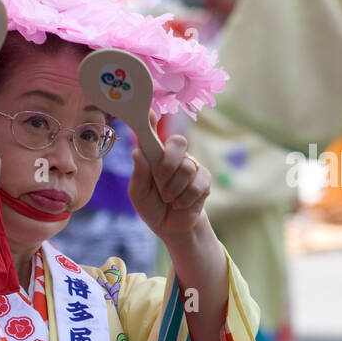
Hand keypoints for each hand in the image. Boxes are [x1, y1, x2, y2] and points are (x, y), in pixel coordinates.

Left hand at [128, 122, 212, 240]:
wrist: (171, 227)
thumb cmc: (152, 206)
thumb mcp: (138, 194)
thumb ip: (139, 174)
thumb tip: (137, 153)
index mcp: (154, 155)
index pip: (152, 133)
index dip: (151, 121)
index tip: (148, 112)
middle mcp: (173, 156)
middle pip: (177, 142)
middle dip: (167, 164)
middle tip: (160, 182)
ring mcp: (191, 166)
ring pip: (187, 167)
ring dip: (173, 188)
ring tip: (168, 199)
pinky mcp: (204, 180)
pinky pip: (197, 184)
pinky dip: (184, 199)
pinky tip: (179, 204)